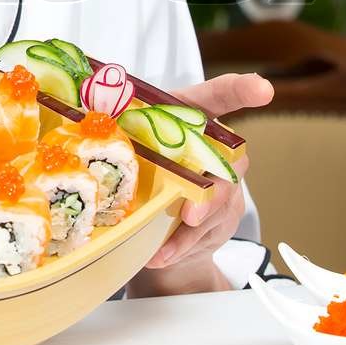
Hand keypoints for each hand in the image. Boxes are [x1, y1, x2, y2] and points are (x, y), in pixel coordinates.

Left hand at [129, 73, 271, 294]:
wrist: (156, 221)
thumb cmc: (140, 168)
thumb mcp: (126, 146)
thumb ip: (116, 133)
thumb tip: (84, 121)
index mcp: (187, 119)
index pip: (219, 97)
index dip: (241, 90)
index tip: (261, 89)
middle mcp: (213, 150)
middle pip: (229, 160)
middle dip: (213, 190)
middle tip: (192, 214)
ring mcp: (224, 186)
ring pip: (221, 202)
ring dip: (192, 227)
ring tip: (168, 243)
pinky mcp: (222, 219)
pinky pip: (206, 233)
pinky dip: (180, 246)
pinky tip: (161, 255)